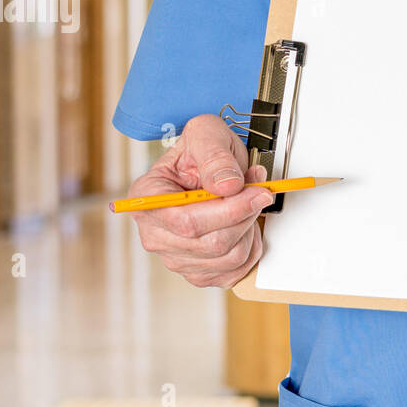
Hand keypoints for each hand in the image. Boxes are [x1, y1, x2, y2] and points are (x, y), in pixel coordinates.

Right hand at [127, 114, 275, 287]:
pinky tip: (243, 226)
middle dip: (245, 215)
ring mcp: (175, 256)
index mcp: (147, 198)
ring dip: (250, 229)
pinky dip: (250, 247)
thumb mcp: (206, 134)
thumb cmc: (201, 151)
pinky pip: (235, 270)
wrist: (209, 166)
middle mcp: (155, 233)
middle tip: (259, 191)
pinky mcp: (198, 272)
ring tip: (247, 204)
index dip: (227, 211)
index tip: (256, 192)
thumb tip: (227, 186)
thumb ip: (215, 156)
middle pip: (211, 243)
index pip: (185, 221)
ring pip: (228, 257)